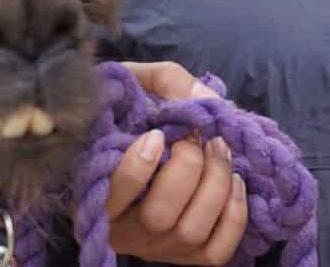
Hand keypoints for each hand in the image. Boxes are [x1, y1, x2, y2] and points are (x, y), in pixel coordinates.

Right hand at [103, 62, 249, 264]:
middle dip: (189, 169)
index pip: (113, 194)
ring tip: (220, 151)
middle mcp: (123, 230)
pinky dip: (233, 215)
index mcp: (96, 191)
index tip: (158, 135)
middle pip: (159, 216)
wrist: (144, 143)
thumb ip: (164, 81)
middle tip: (197, 138)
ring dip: (215, 185)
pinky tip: (234, 183)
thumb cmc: (133, 114)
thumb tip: (204, 99)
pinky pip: (216, 251)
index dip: (139, 167)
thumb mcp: (136, 84)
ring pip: (190, 232)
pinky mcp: (187, 255)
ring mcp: (157, 246)